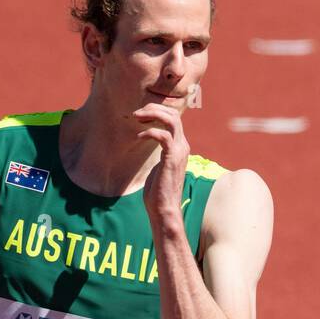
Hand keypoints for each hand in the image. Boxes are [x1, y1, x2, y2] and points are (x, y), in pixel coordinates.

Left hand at [133, 103, 189, 225]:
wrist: (164, 210)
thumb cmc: (158, 193)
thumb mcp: (159, 167)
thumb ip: (159, 154)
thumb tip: (151, 147)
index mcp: (179, 147)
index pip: (174, 119)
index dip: (157, 112)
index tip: (140, 116)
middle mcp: (182, 146)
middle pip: (173, 115)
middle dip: (154, 109)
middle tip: (137, 113)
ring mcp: (179, 151)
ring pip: (172, 120)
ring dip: (153, 114)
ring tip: (137, 117)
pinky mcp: (172, 159)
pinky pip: (163, 135)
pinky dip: (150, 132)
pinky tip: (138, 136)